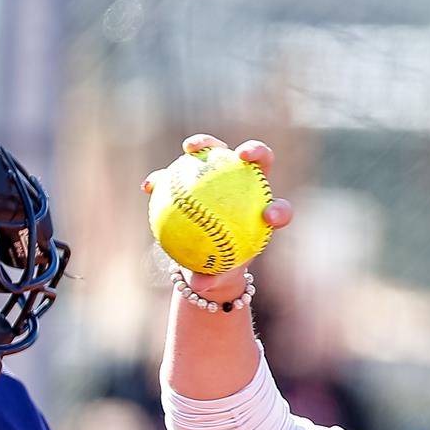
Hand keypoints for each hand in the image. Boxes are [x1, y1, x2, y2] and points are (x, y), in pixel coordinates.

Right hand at [142, 135, 293, 300]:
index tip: (269, 216)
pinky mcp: (196, 174)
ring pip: (218, 153)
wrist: (200, 255)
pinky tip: (150, 185)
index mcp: (262, 216)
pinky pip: (180, 170)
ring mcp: (223, 177)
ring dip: (207, 143)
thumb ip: (211, 279)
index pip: (279, 209)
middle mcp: (249, 190)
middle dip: (256, 152)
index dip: (279, 210)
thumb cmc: (216, 268)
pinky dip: (166, 177)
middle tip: (243, 154)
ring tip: (190, 148)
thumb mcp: (214, 277)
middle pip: (259, 163)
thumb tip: (201, 286)